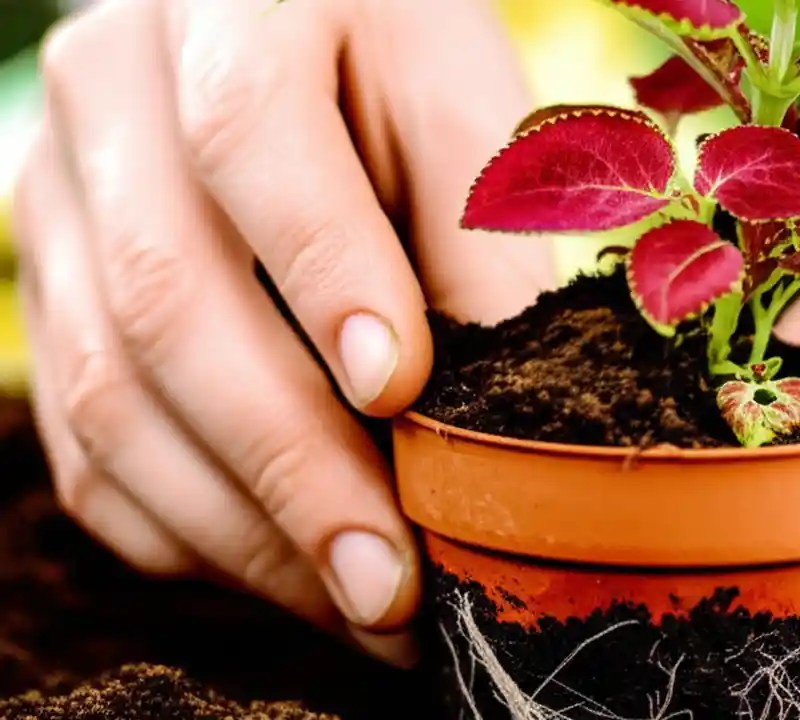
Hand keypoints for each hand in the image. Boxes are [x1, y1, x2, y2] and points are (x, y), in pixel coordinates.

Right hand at [12, 0, 552, 665]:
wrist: (298, 32)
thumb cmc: (405, 66)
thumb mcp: (465, 104)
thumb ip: (478, 237)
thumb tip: (499, 425)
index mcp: (225, 10)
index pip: (249, 137)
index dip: (325, 275)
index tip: (402, 396)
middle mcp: (108, 99)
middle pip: (167, 297)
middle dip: (289, 462)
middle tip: (393, 577)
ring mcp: (56, 202)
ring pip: (110, 395)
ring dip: (241, 528)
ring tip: (360, 602)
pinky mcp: (52, 294)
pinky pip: (84, 445)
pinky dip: (187, 530)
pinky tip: (286, 570)